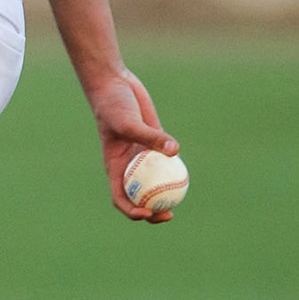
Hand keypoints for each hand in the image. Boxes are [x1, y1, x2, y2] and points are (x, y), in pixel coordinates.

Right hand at [89, 68, 179, 222]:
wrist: (116, 85)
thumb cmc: (113, 106)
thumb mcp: (129, 123)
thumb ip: (150, 137)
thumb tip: (175, 151)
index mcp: (116, 168)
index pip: (121, 197)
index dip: (132, 210)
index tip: (146, 212)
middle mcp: (128, 165)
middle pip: (140, 196)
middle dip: (152, 210)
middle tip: (168, 214)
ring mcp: (142, 155)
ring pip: (155, 181)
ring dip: (165, 195)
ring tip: (179, 200)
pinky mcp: (154, 142)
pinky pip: (166, 161)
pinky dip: (174, 170)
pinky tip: (185, 174)